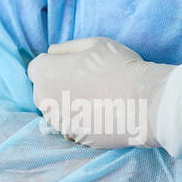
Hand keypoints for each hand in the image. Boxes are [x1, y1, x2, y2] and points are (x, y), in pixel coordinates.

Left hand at [28, 36, 181, 157]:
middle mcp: (44, 100)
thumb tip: (53, 53)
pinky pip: (73, 126)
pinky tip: (102, 112)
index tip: (73, 66)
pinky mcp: (75, 137)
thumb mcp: (93, 44)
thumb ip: (66, 48)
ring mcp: (59, 122)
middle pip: (43, 90)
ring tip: (96, 97)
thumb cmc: (118, 67)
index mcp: (44, 73)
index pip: (37, 67)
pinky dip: (82, 120)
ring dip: (69, 104)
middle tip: (86, 81)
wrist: (144, 102)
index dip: (54, 65)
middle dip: (57, 85)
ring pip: (57, 110)